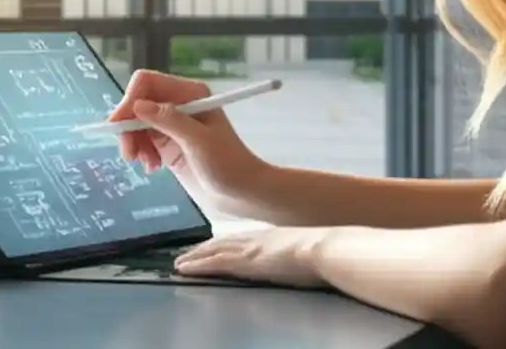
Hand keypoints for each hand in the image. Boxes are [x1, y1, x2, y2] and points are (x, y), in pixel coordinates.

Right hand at [107, 70, 270, 215]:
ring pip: (137, 123)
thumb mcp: (199, 141)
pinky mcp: (169, 144)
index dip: (130, 101)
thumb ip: (169, 121)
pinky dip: (141, 152)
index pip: (148, 83)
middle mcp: (179, 104)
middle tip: (129, 156)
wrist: (242, 193)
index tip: (119, 127)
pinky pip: (143, 140)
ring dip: (134, 143)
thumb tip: (138, 106)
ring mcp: (173, 124)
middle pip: (137, 103)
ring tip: (147, 164)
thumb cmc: (228, 164)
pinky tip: (153, 167)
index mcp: (190, 94)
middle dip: (128, 127)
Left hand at [173, 227, 329, 288]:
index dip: (221, 242)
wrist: (326, 249)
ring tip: (179, 262)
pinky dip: (197, 265)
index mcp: (270, 236)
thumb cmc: (324, 252)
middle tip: (184, 254)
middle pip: (220, 242)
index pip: (238, 239)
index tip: (209, 245)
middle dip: (201, 248)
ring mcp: (249, 249)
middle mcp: (255, 239)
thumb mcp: (306, 250)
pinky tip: (183, 269)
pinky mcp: (245, 262)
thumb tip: (299, 260)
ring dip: (194, 256)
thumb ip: (294, 253)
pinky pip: (214, 263)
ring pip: (212, 251)